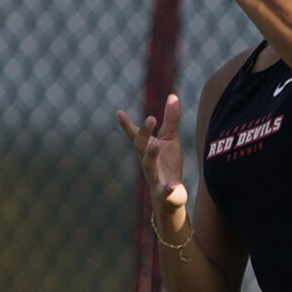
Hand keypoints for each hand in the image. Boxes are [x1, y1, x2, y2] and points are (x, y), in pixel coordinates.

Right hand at [117, 95, 188, 219]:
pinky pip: (164, 190)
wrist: (170, 196)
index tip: (119, 112)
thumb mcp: (170, 140)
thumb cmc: (167, 165)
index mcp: (146, 149)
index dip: (127, 125)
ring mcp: (154, 177)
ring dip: (152, 154)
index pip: (135, 135)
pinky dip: (167, 189)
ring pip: (149, 165)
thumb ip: (170, 119)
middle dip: (144, 133)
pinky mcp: (164, 192)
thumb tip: (172, 95)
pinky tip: (172, 187)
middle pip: (141, 146)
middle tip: (151, 118)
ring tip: (156, 144)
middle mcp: (146, 161)